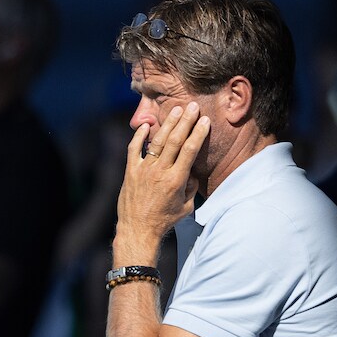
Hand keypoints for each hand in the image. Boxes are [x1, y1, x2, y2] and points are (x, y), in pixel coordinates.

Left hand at [115, 102, 209, 252]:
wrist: (137, 229)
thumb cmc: (164, 220)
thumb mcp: (186, 207)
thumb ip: (192, 187)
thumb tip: (194, 171)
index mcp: (176, 180)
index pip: (189, 151)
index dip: (198, 133)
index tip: (205, 120)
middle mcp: (160, 172)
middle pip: (175, 141)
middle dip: (186, 121)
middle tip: (193, 106)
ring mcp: (143, 170)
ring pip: (157, 141)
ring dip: (168, 123)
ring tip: (177, 110)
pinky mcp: (131, 171)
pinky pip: (134, 149)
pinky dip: (139, 135)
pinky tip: (147, 124)